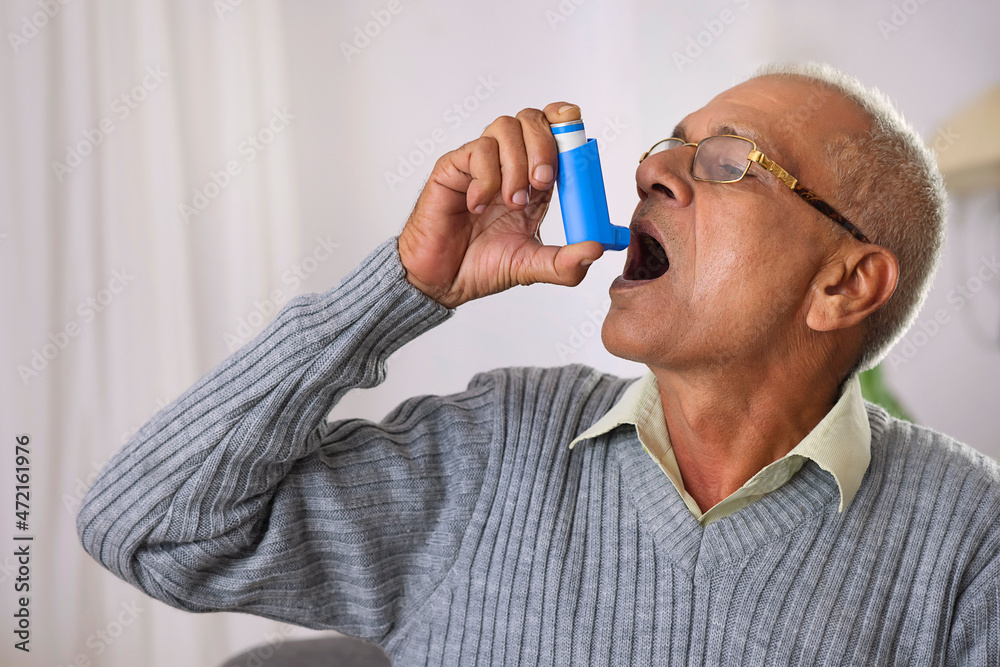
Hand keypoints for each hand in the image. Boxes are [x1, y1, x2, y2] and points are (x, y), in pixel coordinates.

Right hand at [397, 102, 604, 308]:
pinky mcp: (454, 167)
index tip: (576, 143)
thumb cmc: (481, 267)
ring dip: (515, 164)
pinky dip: (485, 177)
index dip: (567, 124)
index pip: (555, 131)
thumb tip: (596, 250)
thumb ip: (565, 263)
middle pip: (534, 119)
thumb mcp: (532, 267)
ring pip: (505, 126)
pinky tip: (478, 204)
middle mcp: (509, 165)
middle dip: (545, 146)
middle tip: (540, 183)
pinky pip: (477, 150)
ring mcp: (481, 163)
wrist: (442, 280)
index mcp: (535, 181)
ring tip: (510, 201)